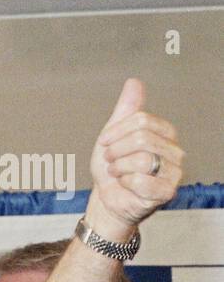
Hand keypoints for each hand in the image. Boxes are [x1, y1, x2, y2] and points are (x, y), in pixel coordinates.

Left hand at [87, 78, 182, 238]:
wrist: (106, 199)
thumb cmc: (112, 168)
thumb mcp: (113, 135)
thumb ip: (126, 110)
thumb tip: (134, 82)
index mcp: (165, 133)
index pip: (141, 120)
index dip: (116, 132)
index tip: (106, 143)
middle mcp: (175, 151)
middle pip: (141, 139)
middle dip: (116, 151)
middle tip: (111, 162)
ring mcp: (174, 172)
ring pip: (141, 160)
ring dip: (119, 168)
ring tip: (118, 174)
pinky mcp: (167, 192)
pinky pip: (140, 181)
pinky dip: (124, 184)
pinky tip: (125, 186)